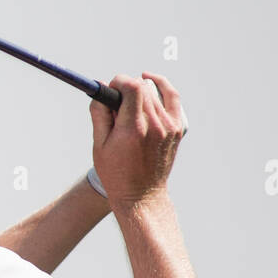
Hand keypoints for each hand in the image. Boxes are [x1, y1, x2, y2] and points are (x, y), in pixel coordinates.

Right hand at [89, 72, 186, 206]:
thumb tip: (101, 87)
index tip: (111, 88)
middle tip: (116, 103)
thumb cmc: (116, 173)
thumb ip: (99, 113)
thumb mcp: (99, 145)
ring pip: (155, 91)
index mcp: (133, 130)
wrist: (141, 196)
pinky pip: (173, 97)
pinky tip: (150, 84)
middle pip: (142, 87)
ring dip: (140, 91)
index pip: (132, 87)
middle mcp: (155, 126)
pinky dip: (162, 88)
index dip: (119, 81)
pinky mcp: (178, 128)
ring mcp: (170, 127)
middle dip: (126, 88)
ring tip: (130, 106)